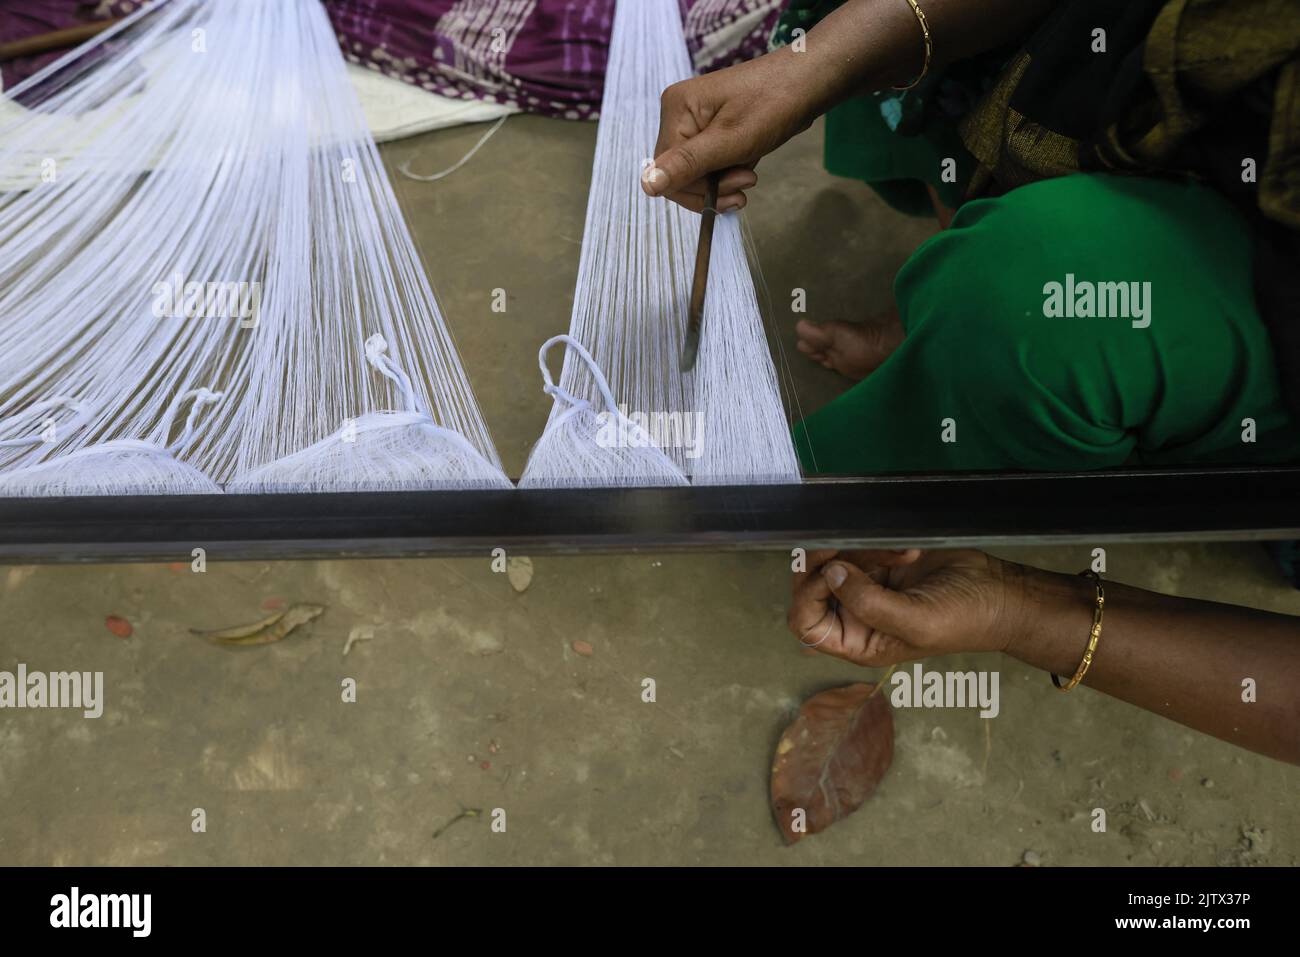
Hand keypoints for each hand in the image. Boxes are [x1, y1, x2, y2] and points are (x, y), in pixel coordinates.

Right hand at [640, 49, 823, 212]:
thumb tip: (646, 185)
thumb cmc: (774, 103)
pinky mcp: (710, 130)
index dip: (697, 188)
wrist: (808, 82)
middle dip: (711, 188)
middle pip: (678, 174)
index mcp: (676, 109)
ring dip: (723, 184)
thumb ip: (687, 164)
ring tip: (750, 175)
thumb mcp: (730, 140)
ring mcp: (694, 122)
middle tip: (746, 181)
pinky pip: (708, 165)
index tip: (734, 186)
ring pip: (695, 174)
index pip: (666, 170)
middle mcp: (678, 114)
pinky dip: (727, 174)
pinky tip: (746, 167)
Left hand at [787, 549, 1027, 665]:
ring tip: (902, 553)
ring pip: (834, 561)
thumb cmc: (962, 620)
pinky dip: (877, 543)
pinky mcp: (878, 562)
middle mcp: (854, 617)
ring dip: (861, 550)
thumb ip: (869, 604)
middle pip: (811, 587)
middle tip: (847, 545)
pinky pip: (858, 547)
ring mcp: (865, 587)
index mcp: (857, 642)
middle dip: (826, 563)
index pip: (805, 623)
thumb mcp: (915, 622)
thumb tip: (830, 574)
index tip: (831, 571)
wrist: (997, 593)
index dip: (807, 596)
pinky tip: (908, 551)